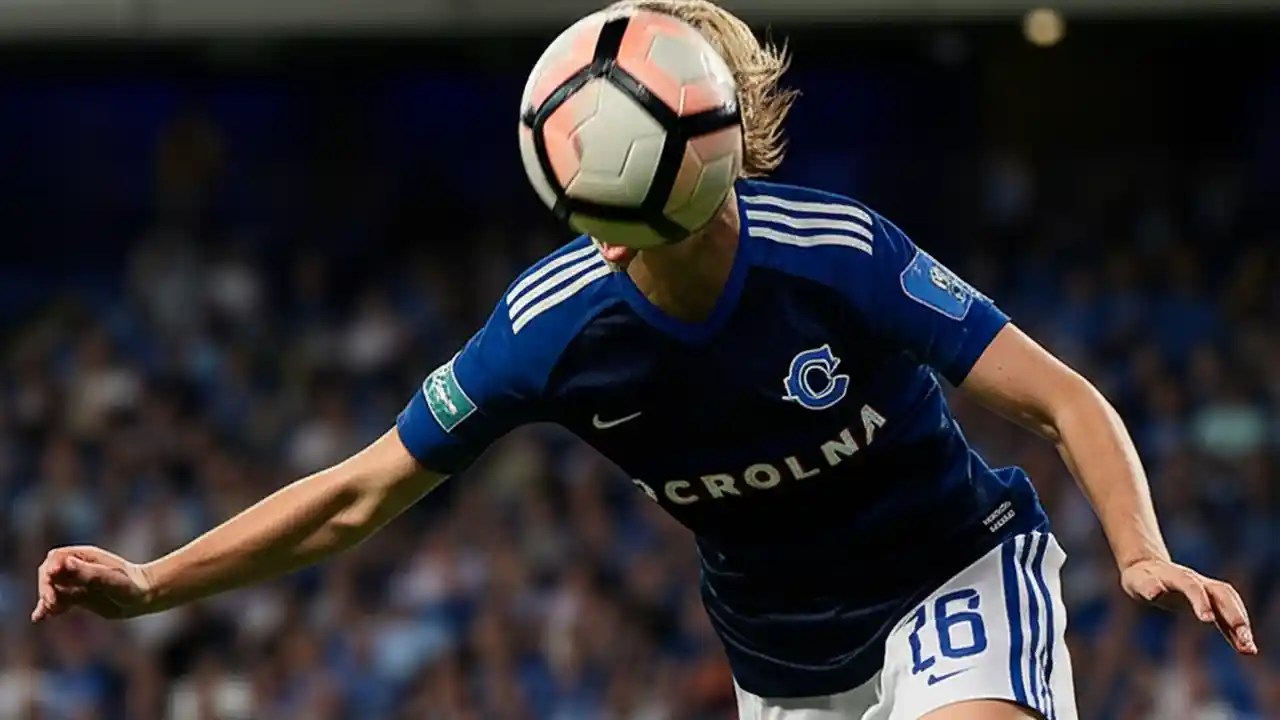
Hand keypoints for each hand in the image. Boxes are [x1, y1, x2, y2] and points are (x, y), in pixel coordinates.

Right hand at [31, 546, 154, 621]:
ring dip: (46, 598)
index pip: (56, 558)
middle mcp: (78, 567)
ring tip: (46, 613)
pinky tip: (39, 618)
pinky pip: (59, 601)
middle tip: (51, 602)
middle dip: (46, 586)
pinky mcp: (79, 597)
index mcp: (85, 556)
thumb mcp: (109, 579)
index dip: (50, 568)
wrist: (144, 597)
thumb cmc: (130, 585)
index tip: (51, 579)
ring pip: (52, 588)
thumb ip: (86, 572)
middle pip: (50, 573)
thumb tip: (65, 563)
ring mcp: (77, 582)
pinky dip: (48, 608)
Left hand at [1121, 558, 1256, 654]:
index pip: (1191, 586)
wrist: (1148, 568)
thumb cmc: (1140, 578)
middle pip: (1221, 594)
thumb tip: (1153, 593)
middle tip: (1243, 638)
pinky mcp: (1209, 600)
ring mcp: (1206, 589)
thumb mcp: (1136, 581)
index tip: (1207, 620)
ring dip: (1240, 623)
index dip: (1200, 601)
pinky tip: (1245, 649)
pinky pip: (1226, 614)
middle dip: (1234, 614)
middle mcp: (1197, 581)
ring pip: (1229, 603)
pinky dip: (1235, 630)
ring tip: (1249, 648)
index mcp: (1176, 576)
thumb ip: (1146, 586)